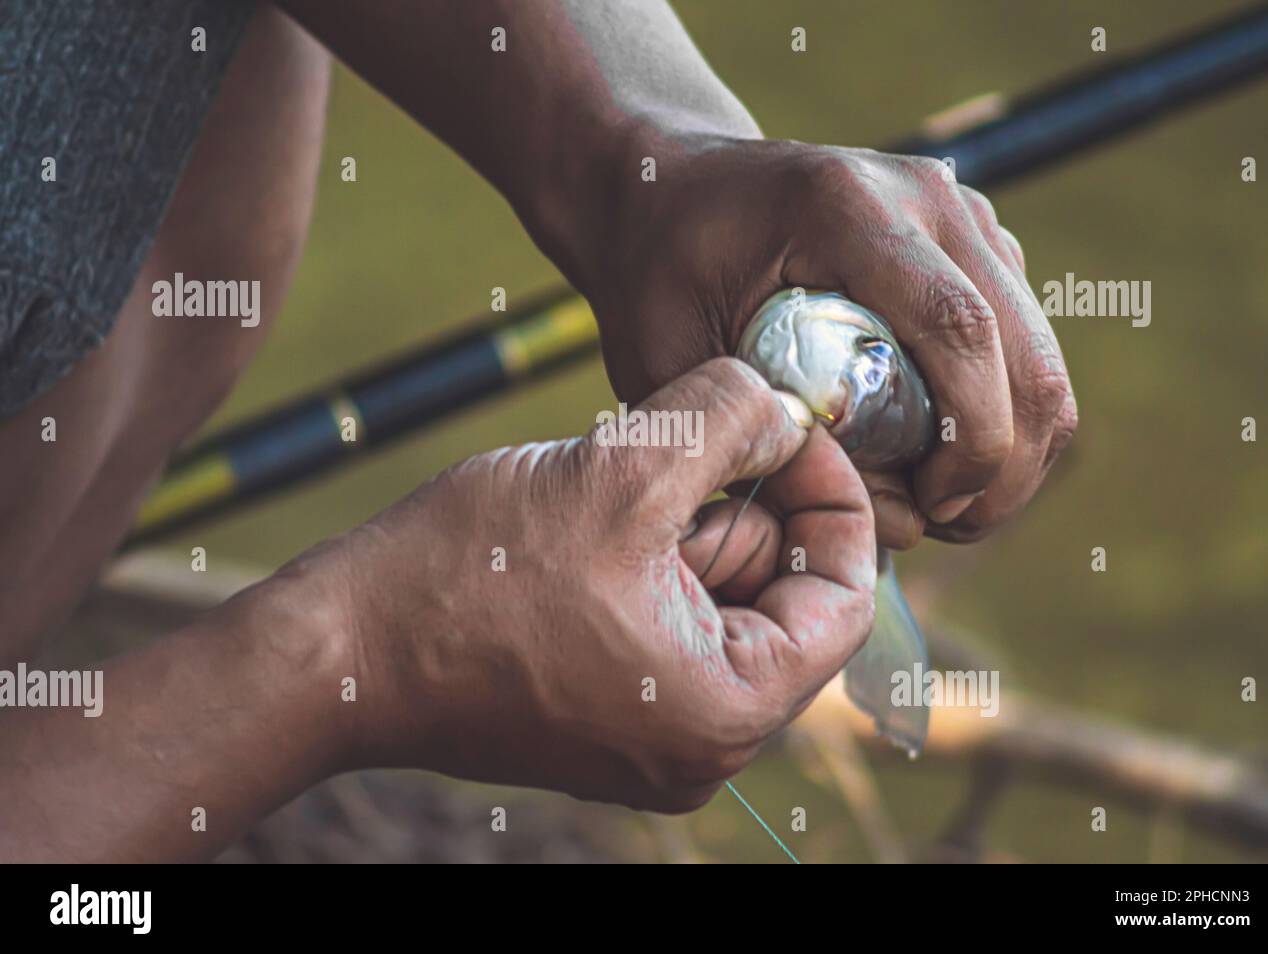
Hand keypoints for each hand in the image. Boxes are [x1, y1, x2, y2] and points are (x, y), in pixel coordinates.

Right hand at [306, 359, 875, 811]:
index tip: (792, 426)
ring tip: (594, 508)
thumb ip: (733, 421)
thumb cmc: (468, 574)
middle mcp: (702, 746)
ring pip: (719, 599)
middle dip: (734, 509)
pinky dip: (643, 561)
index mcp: (728, 710)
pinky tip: (575, 537)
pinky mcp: (605, 713)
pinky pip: (667, 622)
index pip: (847, 597)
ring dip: (679, 529)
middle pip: (780, 594)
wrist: (338, 649)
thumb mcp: (622, 471)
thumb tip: (789, 405)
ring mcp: (651, 735)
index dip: (832, 495)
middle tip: (657, 465)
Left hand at [580, 134, 1076, 548]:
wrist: (672, 190)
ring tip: (944, 501)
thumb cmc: (659, 278)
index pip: (959, 327)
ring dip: (1013, 444)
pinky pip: (1022, 339)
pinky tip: (939, 452)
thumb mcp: (679, 361)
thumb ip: (777, 443)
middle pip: (1026, 348)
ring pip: (1039, 350)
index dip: (974, 438)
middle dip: (1008, 463)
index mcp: (846, 208)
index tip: (936, 509)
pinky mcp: (973, 238)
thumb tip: (906, 519)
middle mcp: (924, 194)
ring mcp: (959, 210)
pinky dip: (1002, 410)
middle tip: (952, 526)